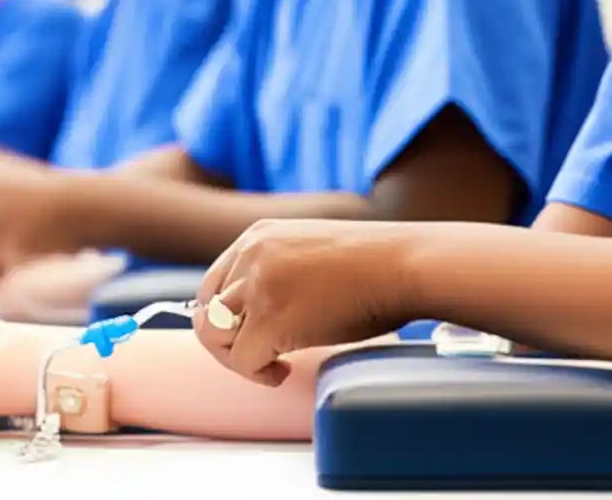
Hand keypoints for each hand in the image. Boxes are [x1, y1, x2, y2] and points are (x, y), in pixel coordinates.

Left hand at [194, 219, 417, 385]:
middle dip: (226, 338)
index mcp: (257, 236)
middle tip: (260, 354)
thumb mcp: (312, 251)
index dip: (229, 315)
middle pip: (206, 308)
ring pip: (213, 334)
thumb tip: (267, 309)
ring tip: (271, 364)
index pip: (214, 282)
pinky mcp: (270, 319)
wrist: (405, 264)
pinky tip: (282, 372)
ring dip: (237, 357)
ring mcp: (257, 285)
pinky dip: (257, 375)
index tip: (254, 331)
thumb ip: (281, 269)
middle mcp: (249, 255)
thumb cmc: (376, 265)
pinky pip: (241, 360)